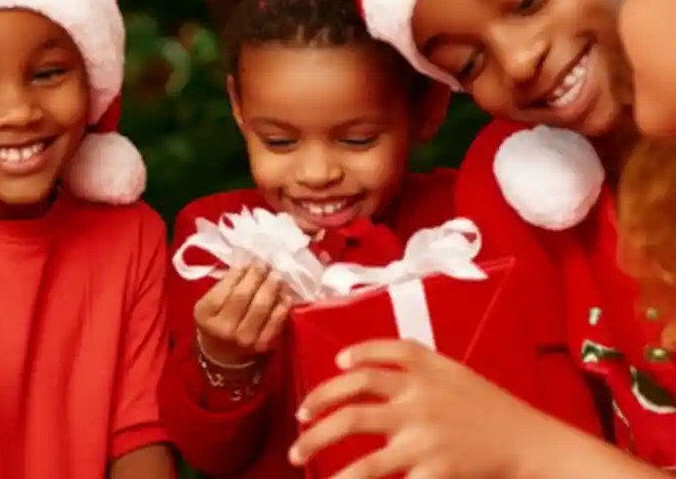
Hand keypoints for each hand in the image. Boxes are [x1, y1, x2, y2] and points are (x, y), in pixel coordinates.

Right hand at [193, 262, 290, 365]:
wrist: (223, 355)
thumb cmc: (216, 321)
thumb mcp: (211, 304)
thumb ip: (226, 286)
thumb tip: (251, 266)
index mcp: (206, 314)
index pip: (226, 288)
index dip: (241, 273)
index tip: (251, 262)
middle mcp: (224, 328)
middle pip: (243, 296)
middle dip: (257, 276)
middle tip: (266, 265)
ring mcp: (244, 338)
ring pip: (261, 307)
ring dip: (272, 288)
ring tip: (277, 276)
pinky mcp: (262, 345)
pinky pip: (276, 322)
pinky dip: (283, 306)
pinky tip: (286, 295)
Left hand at [288, 340, 563, 478]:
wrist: (532, 443)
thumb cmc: (491, 408)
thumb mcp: (454, 371)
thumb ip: (410, 360)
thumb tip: (349, 359)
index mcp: (424, 375)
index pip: (378, 360)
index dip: (351, 360)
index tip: (333, 367)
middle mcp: (419, 405)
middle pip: (354, 408)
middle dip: (317, 418)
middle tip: (296, 427)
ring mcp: (425, 442)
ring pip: (365, 458)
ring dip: (328, 460)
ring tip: (300, 457)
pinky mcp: (434, 471)